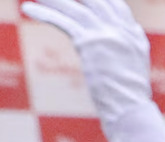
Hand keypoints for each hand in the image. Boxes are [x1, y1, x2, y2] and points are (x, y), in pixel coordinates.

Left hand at [21, 0, 152, 122]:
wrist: (130, 108)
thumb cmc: (132, 98)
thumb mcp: (136, 67)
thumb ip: (129, 48)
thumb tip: (126, 39)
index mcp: (134, 36)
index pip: (117, 5)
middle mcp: (122, 30)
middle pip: (96, 1)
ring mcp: (105, 34)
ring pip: (76, 9)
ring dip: (54, 1)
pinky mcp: (88, 42)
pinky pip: (63, 22)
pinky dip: (44, 14)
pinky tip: (28, 10)